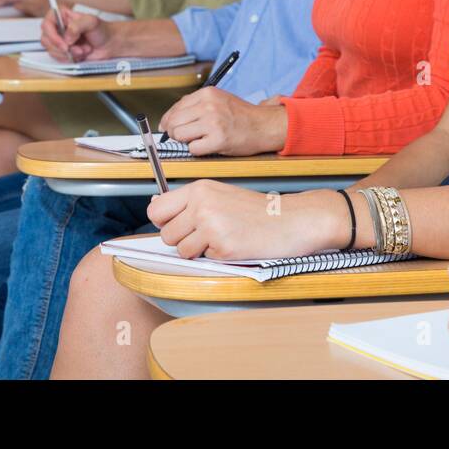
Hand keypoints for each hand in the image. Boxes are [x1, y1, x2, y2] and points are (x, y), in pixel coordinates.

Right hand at [40, 8, 114, 61]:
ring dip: (68, 53)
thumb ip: (77, 25)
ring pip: (51, 50)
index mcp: (62, 16)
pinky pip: (58, 58)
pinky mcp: (62, 52)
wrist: (109, 44)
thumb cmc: (101, 30)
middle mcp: (58, 28)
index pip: (47, 23)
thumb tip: (66, 37)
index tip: (63, 42)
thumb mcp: (92, 22)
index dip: (51, 34)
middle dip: (60, 47)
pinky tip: (81, 54)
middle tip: (75, 49)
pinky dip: (70, 58)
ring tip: (83, 50)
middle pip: (45, 39)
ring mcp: (59, 41)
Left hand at [147, 181, 340, 259]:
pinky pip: (203, 260)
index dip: (163, 221)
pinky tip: (233, 245)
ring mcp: (210, 225)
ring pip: (181, 250)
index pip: (156, 208)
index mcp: (200, 189)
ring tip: (221, 239)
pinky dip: (215, 257)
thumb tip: (160, 213)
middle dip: (182, 240)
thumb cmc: (260, 210)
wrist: (292, 219)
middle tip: (205, 235)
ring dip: (198, 251)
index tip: (175, 225)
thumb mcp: (222, 194)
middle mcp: (201, 204)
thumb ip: (192, 202)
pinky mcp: (222, 246)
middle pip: (165, 233)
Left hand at [158, 88, 286, 156]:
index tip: (167, 127)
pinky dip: (198, 150)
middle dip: (175, 132)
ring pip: (179, 135)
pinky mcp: (218, 139)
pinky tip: (209, 145)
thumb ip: (195, 105)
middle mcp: (208, 106)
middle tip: (185, 136)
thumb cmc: (241, 115)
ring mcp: (213, 122)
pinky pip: (193, 149)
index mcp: (207, 94)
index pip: (175, 108)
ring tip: (200, 139)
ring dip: (186, 141)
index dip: (168, 120)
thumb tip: (169, 119)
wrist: (263, 125)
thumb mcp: (218, 99)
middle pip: (173, 122)